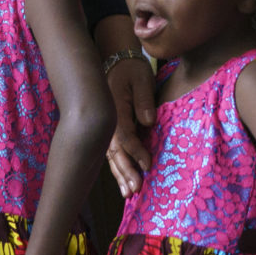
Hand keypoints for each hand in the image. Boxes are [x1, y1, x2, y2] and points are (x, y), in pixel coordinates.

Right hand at [104, 56, 154, 195]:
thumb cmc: (132, 69)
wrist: (117, 60)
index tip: (148, 164)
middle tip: (135, 190)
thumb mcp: (142, 78)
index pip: (124, 135)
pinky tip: (123, 182)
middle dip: (125, 171)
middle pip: (114, 151)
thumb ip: (144, 99)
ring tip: (128, 194)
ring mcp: (107, 126)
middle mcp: (108, 121)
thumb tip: (148, 122)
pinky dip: (117, 168)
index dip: (136, 151)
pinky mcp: (110, 129)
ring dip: (120, 175)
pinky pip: (112, 152)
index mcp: (115, 109)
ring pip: (111, 155)